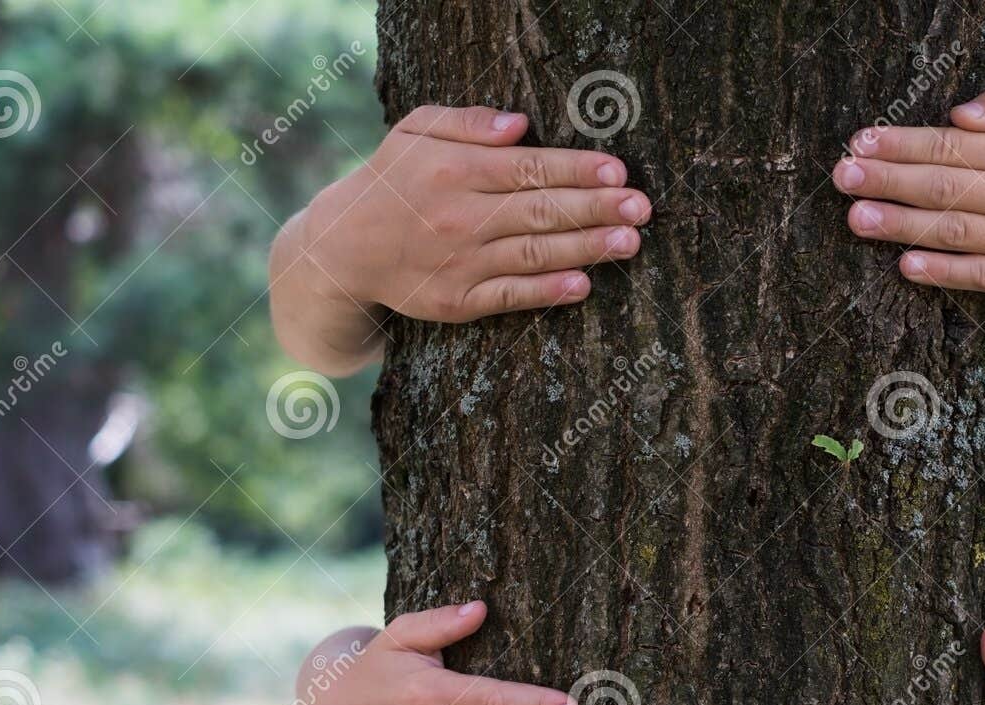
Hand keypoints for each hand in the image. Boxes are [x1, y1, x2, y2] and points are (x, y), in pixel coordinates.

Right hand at [302, 105, 652, 321]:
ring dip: (586, 249)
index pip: (528, 168)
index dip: (576, 170)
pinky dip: (547, 292)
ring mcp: (460, 262)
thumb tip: (521, 123)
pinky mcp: (458, 302)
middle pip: (540, 211)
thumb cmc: (392, 181)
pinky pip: (510, 296)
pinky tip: (583, 285)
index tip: (618, 171)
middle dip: (596, 209)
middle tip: (642, 208)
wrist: (343, 249)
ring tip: (629, 243)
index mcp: (453, 170)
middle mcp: (459, 216)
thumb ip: (467, 123)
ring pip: (533, 253)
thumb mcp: (414, 132)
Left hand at [832, 82, 984, 303]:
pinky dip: (943, 270)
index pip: (947, 145)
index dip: (900, 144)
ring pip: (952, 229)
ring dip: (902, 225)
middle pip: (941, 185)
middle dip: (888, 180)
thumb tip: (958, 115)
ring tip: (856, 218)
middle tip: (841, 177)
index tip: (859, 142)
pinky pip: (979, 274)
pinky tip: (905, 265)